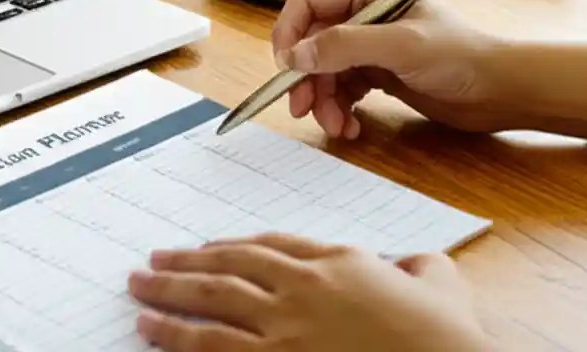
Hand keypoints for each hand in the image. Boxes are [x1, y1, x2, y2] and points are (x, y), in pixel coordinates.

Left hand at [127, 234, 488, 351]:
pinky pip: (212, 349)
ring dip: (167, 295)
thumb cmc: (449, 337)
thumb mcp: (442, 284)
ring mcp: (286, 329)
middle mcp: (303, 287)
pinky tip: (152, 333)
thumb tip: (414, 264)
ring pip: (211, 304)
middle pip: (229, 267)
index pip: (272, 244)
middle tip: (152, 261)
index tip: (210, 247)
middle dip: (186, 263)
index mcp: (338, 261)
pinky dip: (178, 339)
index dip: (234, 245)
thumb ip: (420, 266)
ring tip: (137, 291)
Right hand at [270, 0, 507, 138]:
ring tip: (336, 125)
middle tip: (301, 109)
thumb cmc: (460, 57)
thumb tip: (295, 56)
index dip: (290, 32)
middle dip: (305, 77)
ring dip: (322, 99)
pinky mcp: (377, 71)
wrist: (500, 92)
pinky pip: (342, 88)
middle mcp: (366, 12)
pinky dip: (340, 108)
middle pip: (312, 40)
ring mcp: (371, 43)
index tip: (285, 68)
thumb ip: (345, 46)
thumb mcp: (401, 46)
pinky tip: (351, 126)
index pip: (309, 2)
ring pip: (324, 69)